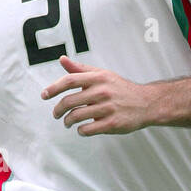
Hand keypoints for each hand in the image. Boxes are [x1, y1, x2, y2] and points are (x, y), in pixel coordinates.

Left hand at [42, 56, 159, 134]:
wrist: (146, 103)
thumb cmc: (120, 89)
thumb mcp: (102, 75)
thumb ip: (81, 69)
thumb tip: (62, 60)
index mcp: (98, 78)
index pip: (69, 81)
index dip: (53, 88)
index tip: (44, 95)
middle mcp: (102, 91)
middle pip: (70, 101)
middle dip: (58, 110)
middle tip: (56, 114)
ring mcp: (107, 108)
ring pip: (76, 116)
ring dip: (68, 122)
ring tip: (68, 123)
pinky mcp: (112, 123)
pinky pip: (88, 129)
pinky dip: (81, 131)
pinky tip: (81, 129)